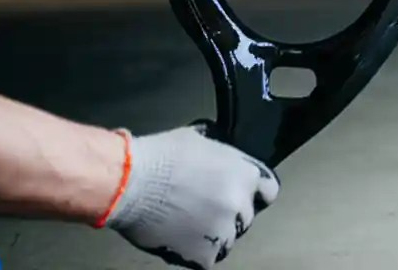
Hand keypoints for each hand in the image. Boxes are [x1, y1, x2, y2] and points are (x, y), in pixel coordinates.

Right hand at [104, 126, 280, 268]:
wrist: (129, 182)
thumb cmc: (158, 158)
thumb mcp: (201, 139)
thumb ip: (222, 155)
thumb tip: (223, 158)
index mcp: (245, 173)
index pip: (268, 191)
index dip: (253, 194)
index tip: (241, 197)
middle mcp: (240, 202)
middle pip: (246, 216)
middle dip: (228, 213)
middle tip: (202, 209)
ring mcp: (224, 229)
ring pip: (229, 239)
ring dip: (213, 235)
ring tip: (187, 223)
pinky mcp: (205, 253)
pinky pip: (209, 258)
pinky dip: (196, 252)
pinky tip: (180, 237)